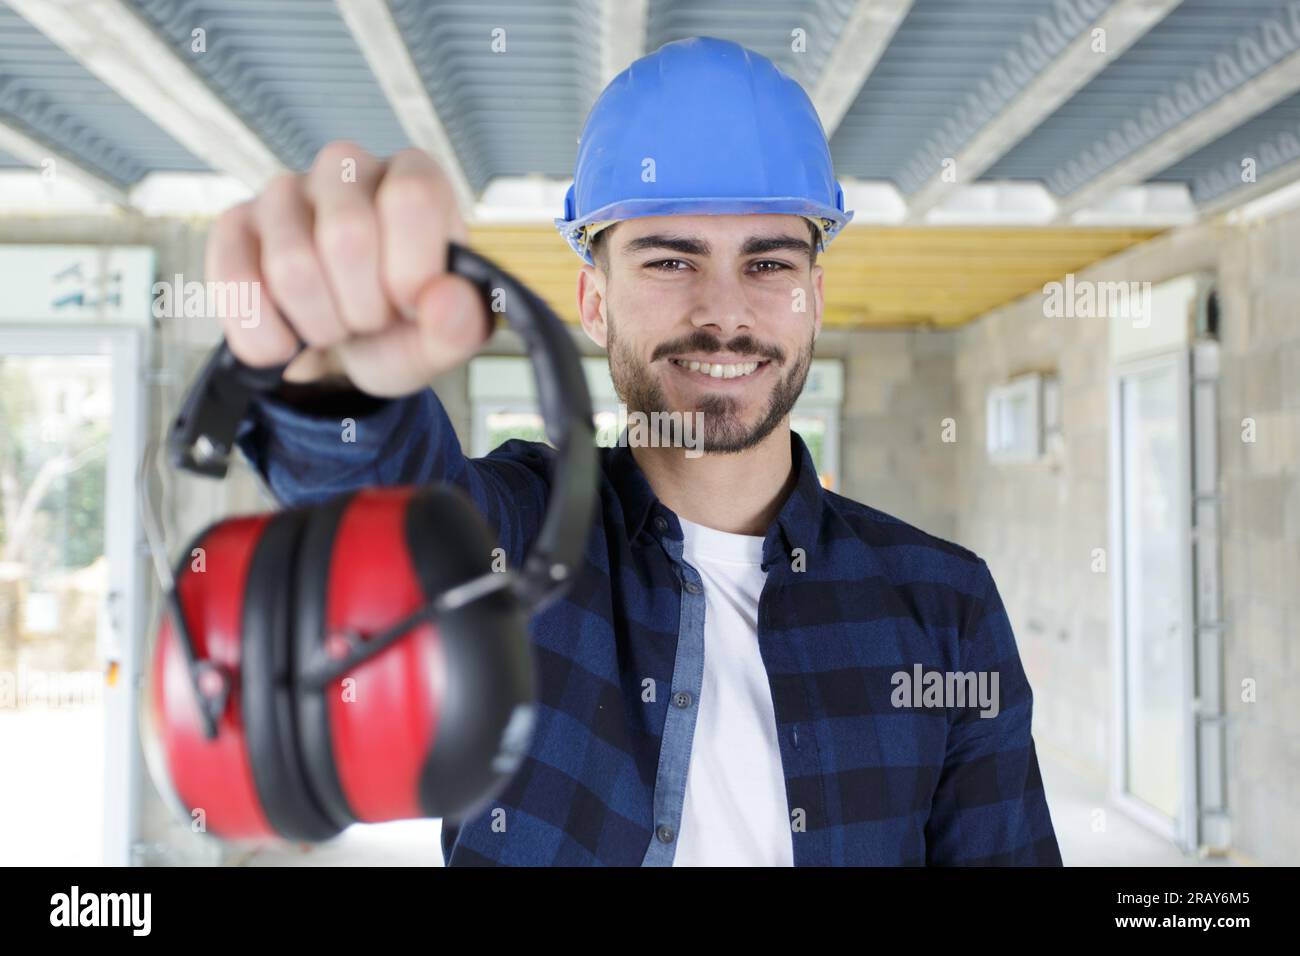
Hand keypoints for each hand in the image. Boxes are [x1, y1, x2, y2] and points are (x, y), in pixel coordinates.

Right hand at [207, 142, 491, 396]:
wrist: (339, 352)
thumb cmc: (397, 328)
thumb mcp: (439, 340)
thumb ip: (461, 325)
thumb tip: (448, 297)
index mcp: (415, 177)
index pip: (411, 196)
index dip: (410, 269)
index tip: (410, 305)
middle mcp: (348, 167)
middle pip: (348, 234)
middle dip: (363, 309)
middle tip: (371, 322)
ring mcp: (285, 191)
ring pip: (292, 265)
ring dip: (319, 325)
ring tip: (334, 326)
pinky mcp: (235, 225)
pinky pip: (236, 283)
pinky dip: (265, 335)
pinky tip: (287, 339)